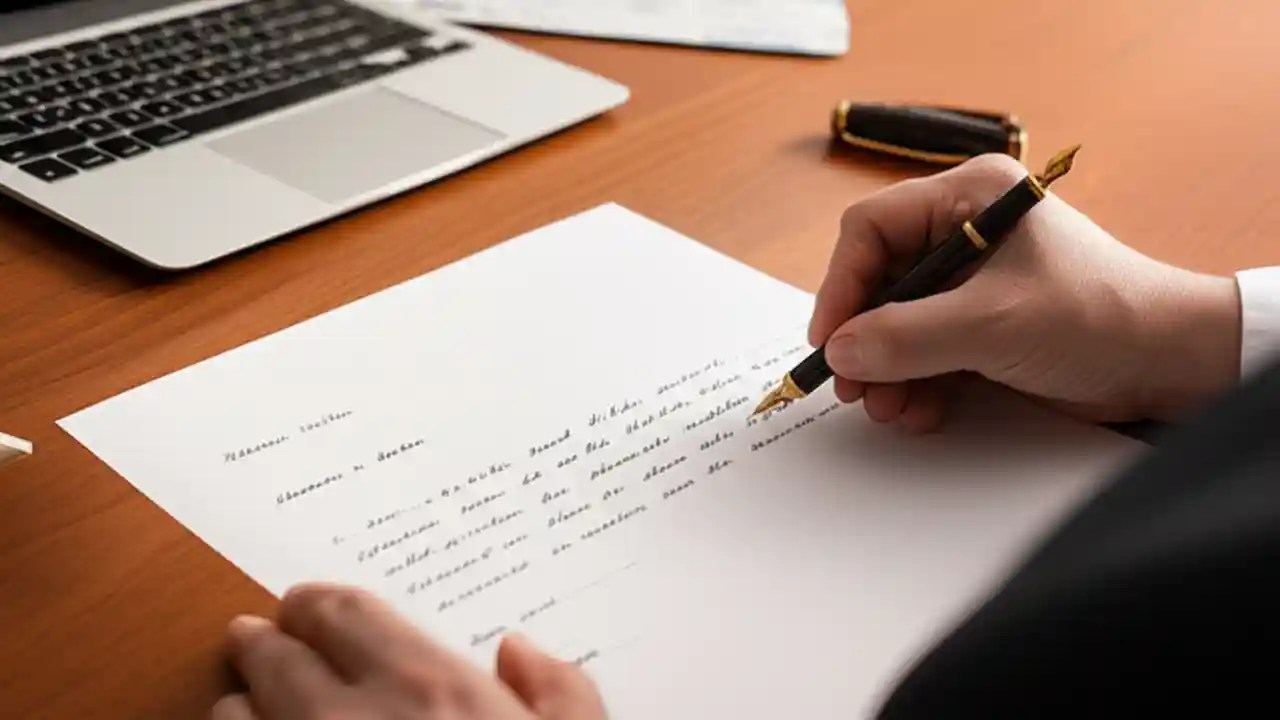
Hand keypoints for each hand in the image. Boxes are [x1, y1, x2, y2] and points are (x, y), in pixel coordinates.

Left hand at [211, 583, 605, 719]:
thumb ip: (561, 695)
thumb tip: (521, 651)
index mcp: (428, 690)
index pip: (342, 615)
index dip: (313, 604)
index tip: (305, 606)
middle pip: (274, 659)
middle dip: (261, 644)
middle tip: (252, 638)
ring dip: (236, 707)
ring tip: (241, 704)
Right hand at [810, 153, 1240, 430]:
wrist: (1169, 361)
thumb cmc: (1099, 316)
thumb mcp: (991, 324)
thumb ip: (906, 337)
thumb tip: (840, 351)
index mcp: (969, 197)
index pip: (871, 229)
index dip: (842, 285)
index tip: (831, 340)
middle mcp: (966, 229)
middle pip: (880, 280)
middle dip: (865, 339)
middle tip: (854, 386)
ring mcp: (973, 280)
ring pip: (897, 321)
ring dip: (887, 369)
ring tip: (890, 408)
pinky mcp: (982, 323)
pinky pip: (925, 349)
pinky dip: (916, 382)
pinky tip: (920, 411)